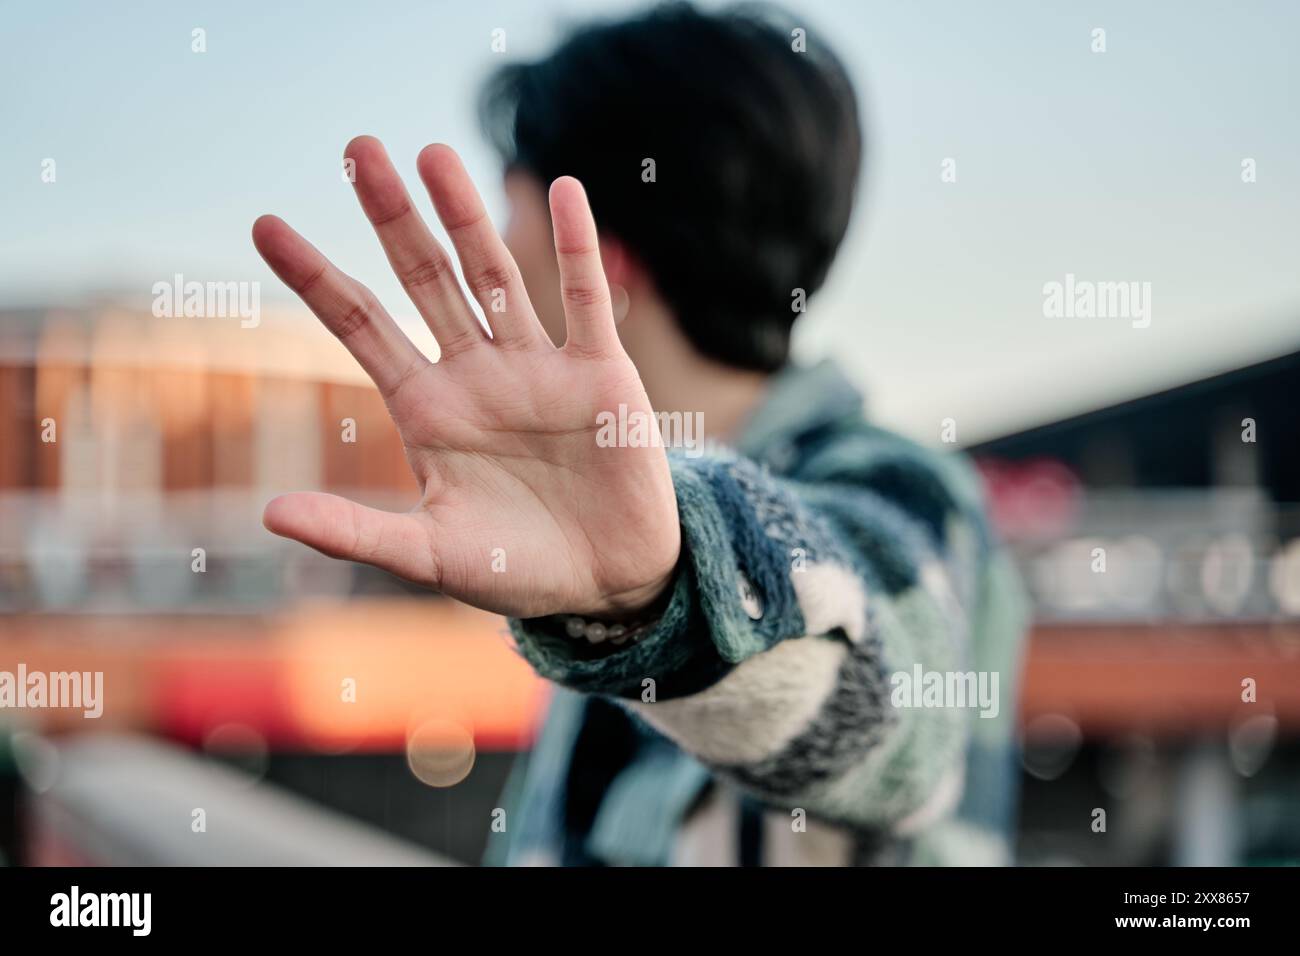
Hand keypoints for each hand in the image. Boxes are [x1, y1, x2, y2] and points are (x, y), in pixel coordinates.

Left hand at [252, 137, 679, 618]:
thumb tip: (267, 513)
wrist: (609, 581)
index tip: (265, 225)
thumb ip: (356, 531)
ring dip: (467, 217)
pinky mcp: (600, 373)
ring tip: (434, 154)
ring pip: (495, 277)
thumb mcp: (430, 554)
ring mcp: (537, 367)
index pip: (361, 327)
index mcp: (427, 410)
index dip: (315, 278)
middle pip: (425, 280)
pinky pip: (583, 301)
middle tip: (357, 150)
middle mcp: (476, 374)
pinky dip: (575, 250)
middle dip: (391, 219)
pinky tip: (562, 192)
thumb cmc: (517, 568)